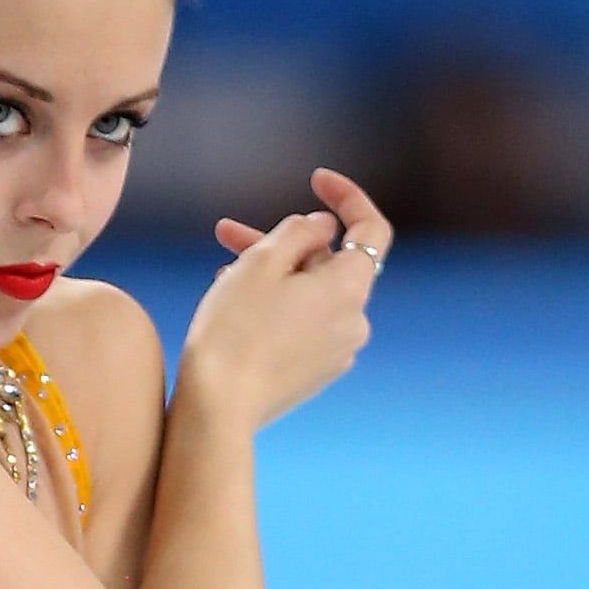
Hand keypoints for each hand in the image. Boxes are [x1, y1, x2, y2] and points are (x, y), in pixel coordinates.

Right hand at [175, 167, 392, 435]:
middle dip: (283, 244)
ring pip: (310, 294)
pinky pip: (304, 325)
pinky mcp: (315, 374)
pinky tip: (236, 305)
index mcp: (350, 288)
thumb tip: (324, 227)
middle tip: (230, 233)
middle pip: (328, 263)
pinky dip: (278, 307)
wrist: (218, 408)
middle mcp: (354, 321)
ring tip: (223, 271)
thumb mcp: (261, 262)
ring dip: (273, 276)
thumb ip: (298, 232)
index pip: (371, 227)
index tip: (316, 181)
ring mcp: (337, 352)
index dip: (347, 197)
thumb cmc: (234, 330)